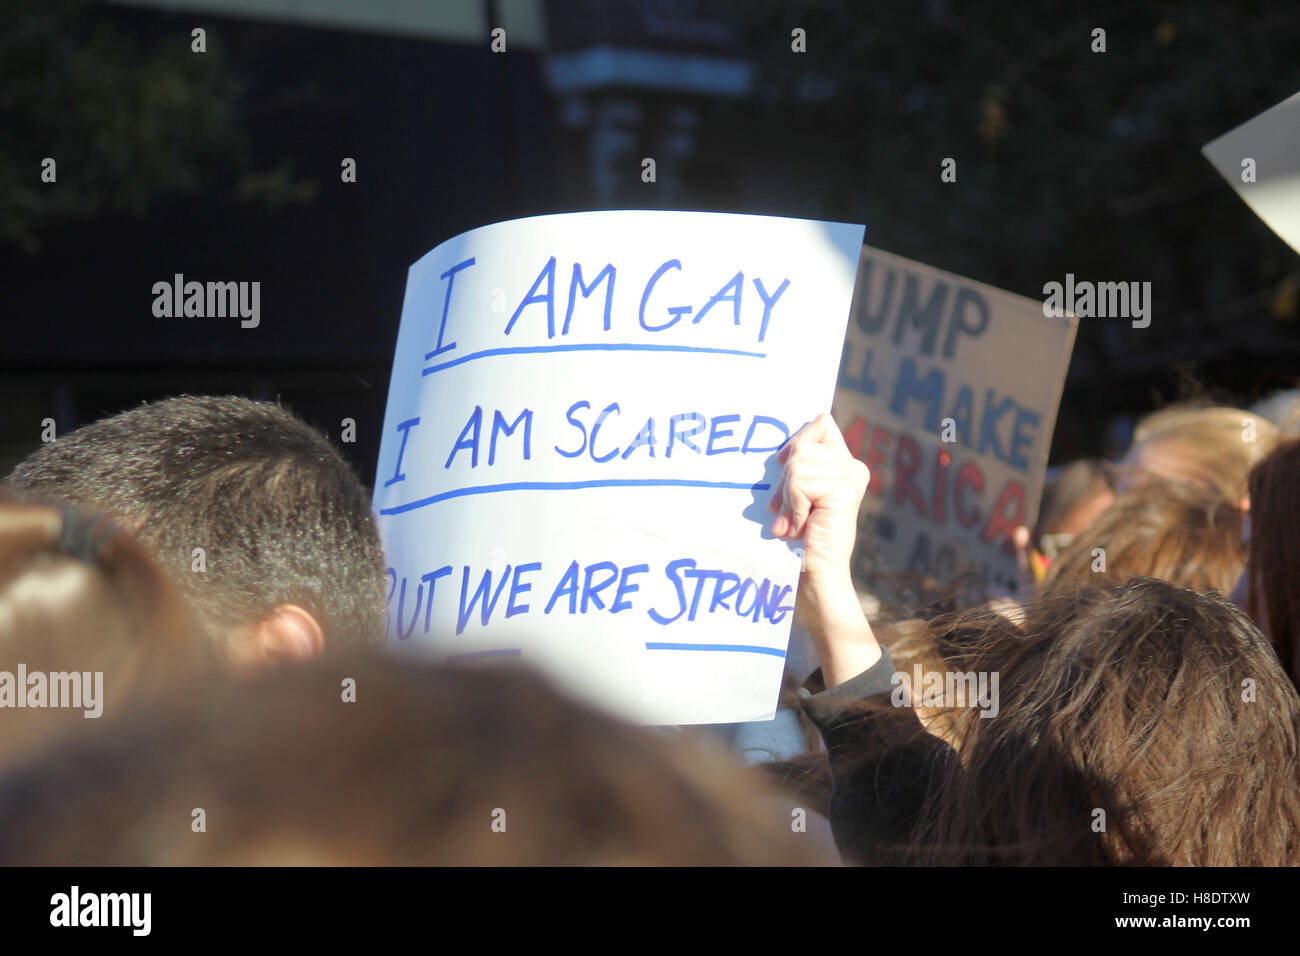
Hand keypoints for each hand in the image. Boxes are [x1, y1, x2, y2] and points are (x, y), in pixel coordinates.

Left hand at [768, 413, 869, 580]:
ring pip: (797, 466)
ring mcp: (852, 477)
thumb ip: (797, 465)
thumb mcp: (797, 492)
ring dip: (787, 498)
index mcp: (845, 463)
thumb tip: (781, 450)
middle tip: (786, 511)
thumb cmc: (801, 534)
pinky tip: (801, 527)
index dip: (797, 439)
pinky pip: (800, 484)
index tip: (781, 464)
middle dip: (784, 481)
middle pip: (801, 447)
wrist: (816, 572)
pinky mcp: (845, 490)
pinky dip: (793, 508)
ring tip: (795, 521)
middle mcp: (854, 466)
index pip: (821, 422)